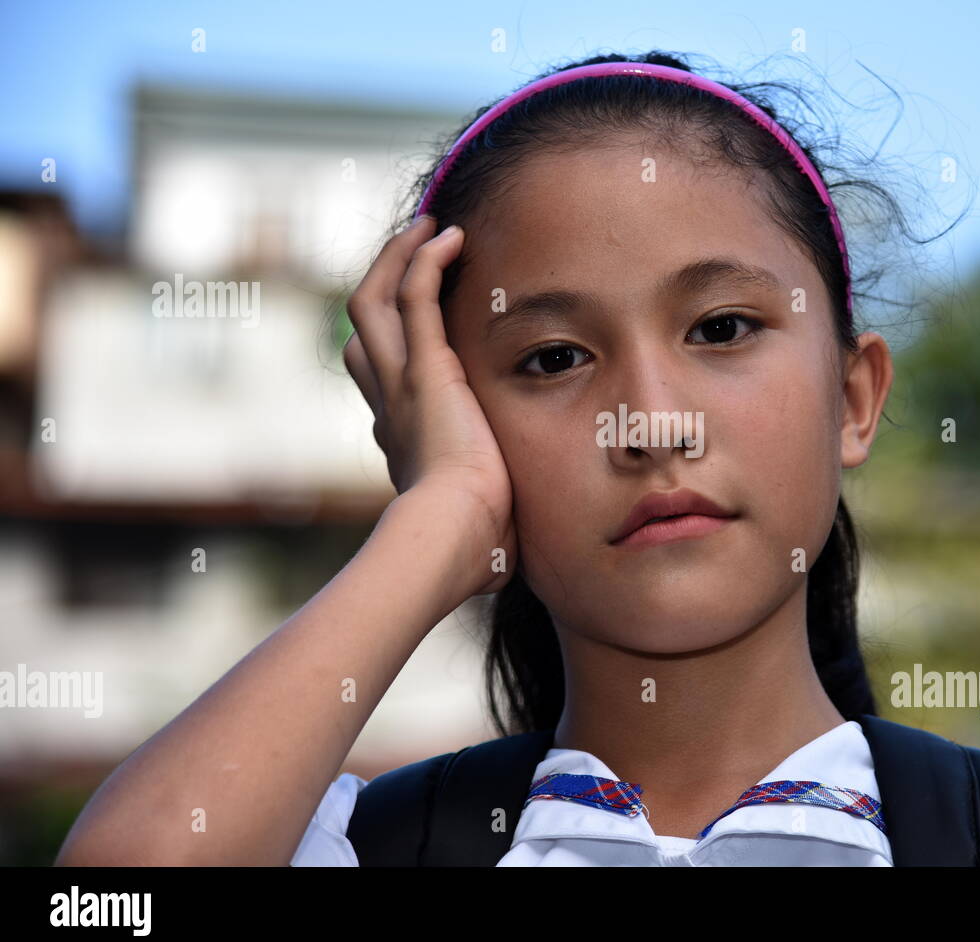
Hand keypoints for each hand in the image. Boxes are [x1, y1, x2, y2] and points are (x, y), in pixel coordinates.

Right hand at [342, 216, 516, 595]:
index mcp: (403, 441)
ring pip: (374, 301)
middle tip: (413, 258)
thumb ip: (486, 531)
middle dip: (382, 291)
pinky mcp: (425, 366)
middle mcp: (390, 406)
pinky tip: (449, 234)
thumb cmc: (470, 550)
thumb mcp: (478, 534)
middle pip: (364, 332)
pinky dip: (424, 259)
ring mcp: (402, 383)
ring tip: (428, 227)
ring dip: (395, 259)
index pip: (383, 382)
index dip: (393, 351)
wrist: (454, 537)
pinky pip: (414, 295)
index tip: (422, 333)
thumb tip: (504, 564)